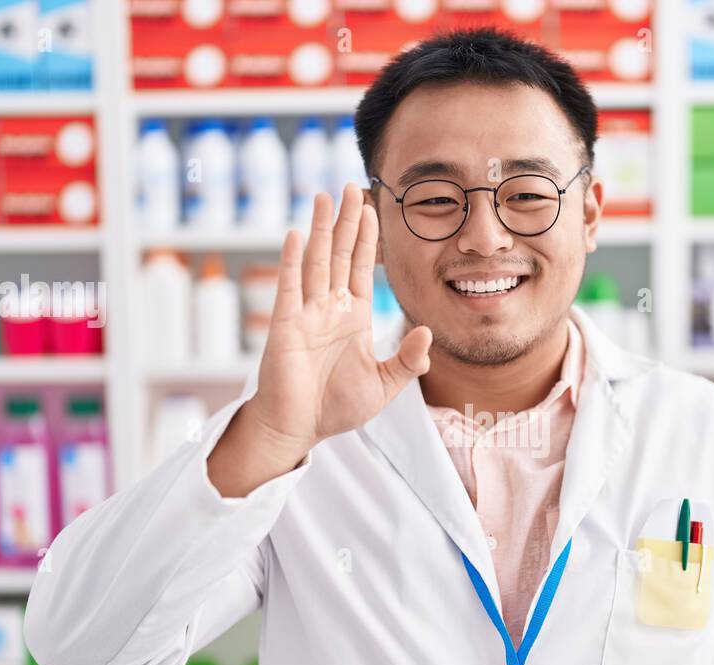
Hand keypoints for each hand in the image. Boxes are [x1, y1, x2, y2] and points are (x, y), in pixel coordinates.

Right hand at [208, 184, 432, 496]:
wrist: (300, 428)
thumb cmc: (336, 408)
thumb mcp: (385, 385)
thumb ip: (408, 360)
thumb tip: (428, 333)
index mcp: (353, 318)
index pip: (363, 268)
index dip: (368, 239)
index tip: (374, 209)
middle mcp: (329, 308)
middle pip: (340, 255)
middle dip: (347, 221)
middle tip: (353, 186)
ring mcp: (306, 314)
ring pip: (316, 262)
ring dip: (320, 229)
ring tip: (324, 197)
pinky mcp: (285, 326)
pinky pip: (289, 288)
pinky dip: (292, 262)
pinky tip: (297, 234)